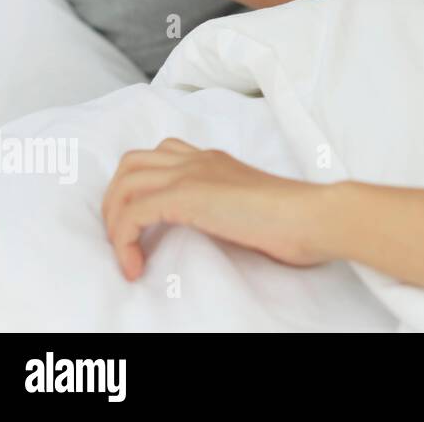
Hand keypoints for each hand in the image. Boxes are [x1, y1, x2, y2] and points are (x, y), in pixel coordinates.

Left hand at [101, 138, 332, 279]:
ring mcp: (191, 173)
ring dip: (113, 221)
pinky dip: (123, 243)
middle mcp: (198, 159)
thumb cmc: (295, 221)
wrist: (310, 216)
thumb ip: (227, 208)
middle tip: (124, 240)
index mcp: (214, 160)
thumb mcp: (251, 207)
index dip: (140, 189)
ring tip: (125, 254)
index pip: (161, 156)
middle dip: (116, 201)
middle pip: (131, 163)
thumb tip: (217, 230)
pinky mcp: (186, 196)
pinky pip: (132, 215)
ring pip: (124, 183)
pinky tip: (135, 267)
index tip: (143, 228)